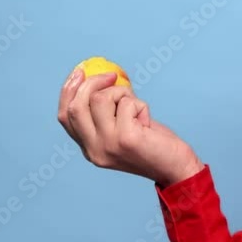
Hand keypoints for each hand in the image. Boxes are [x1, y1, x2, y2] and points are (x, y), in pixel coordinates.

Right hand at [56, 68, 204, 187]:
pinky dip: (140, 104)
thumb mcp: (122, 131)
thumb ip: (107, 115)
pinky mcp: (126, 138)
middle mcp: (93, 149)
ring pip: (101, 99)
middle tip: (111, 76)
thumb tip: (99, 79)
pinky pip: (127, 103)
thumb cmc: (153, 145)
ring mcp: (108, 144)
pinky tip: (147, 120)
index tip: (79, 72)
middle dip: (92, 82)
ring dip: (123, 93)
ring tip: (137, 109)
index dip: (68, 91)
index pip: (66, 116)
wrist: (175, 169)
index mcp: (89, 148)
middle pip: (77, 106)